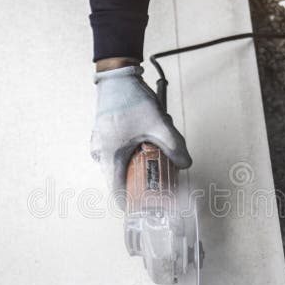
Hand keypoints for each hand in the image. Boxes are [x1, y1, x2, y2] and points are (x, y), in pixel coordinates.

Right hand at [90, 65, 191, 197]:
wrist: (118, 76)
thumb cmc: (130, 99)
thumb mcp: (159, 125)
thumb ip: (175, 146)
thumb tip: (185, 164)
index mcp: (108, 156)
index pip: (116, 191)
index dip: (131, 203)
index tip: (144, 208)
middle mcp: (99, 153)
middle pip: (121, 178)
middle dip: (141, 179)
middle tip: (158, 177)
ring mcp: (99, 144)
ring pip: (120, 165)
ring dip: (138, 163)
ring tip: (154, 150)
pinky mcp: (104, 136)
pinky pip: (117, 153)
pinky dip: (132, 153)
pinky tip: (145, 141)